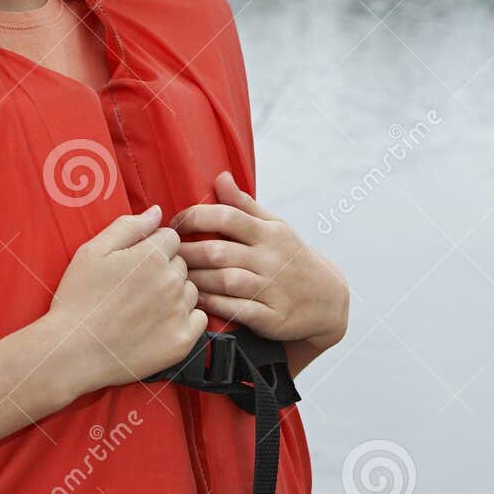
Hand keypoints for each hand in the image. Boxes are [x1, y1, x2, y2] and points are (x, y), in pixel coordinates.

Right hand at [45, 205, 208, 391]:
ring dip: (175, 294)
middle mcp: (171, 282)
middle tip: (135, 288)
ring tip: (144, 308)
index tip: (135, 264)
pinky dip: (185, 320)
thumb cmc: (78, 300)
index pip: (171, 238)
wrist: (72, 352)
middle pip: (181, 263)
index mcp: (152, 256)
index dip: (152, 248)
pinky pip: (199, 319)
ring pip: (191, 290)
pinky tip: (160, 325)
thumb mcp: (93, 251)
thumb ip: (129, 226)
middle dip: (164, 269)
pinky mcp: (182, 341)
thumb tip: (156, 211)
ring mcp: (179, 313)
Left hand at [171, 172, 348, 347]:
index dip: (195, 217)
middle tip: (165, 255)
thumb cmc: (292, 258)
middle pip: (218, 251)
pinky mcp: (272, 316)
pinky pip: (236, 310)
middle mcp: (271, 259)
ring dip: (195, 279)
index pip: (227, 217)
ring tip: (176, 277)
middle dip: (186, 253)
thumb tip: (220, 177)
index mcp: (269, 233)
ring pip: (224, 281)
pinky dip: (213, 305)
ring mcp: (272, 288)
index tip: (174, 224)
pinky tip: (197, 300)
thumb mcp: (276, 227)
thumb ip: (244, 205)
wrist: (328, 299)